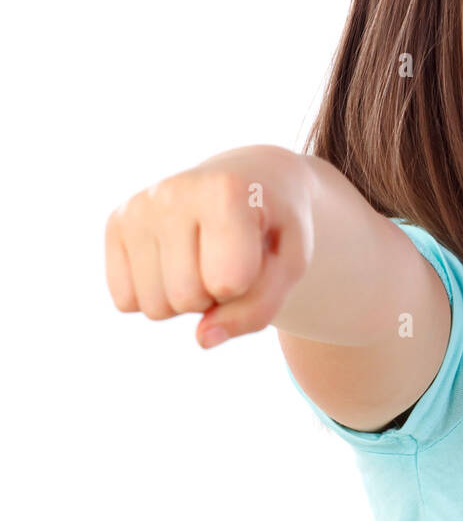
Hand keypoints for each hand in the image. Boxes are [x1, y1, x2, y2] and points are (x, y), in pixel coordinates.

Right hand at [105, 148, 311, 347]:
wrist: (248, 181)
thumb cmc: (272, 227)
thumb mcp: (290, 264)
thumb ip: (259, 308)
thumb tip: (203, 339)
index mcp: (224, 191)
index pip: (228, 283)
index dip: (249, 283)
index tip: (256, 249)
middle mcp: (171, 192)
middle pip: (187, 299)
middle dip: (216, 295)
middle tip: (229, 256)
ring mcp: (137, 208)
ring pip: (154, 307)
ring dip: (186, 299)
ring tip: (204, 257)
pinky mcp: (115, 224)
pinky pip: (126, 301)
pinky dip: (156, 295)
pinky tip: (175, 260)